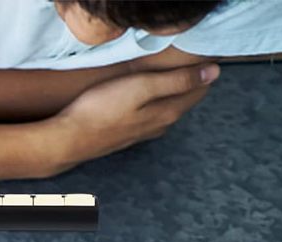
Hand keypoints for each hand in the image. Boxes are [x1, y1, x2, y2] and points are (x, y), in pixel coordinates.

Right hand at [52, 62, 219, 169]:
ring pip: (166, 113)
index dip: (204, 74)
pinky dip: (156, 109)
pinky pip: (149, 121)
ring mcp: (140, 135)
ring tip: (176, 84)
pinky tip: (149, 106)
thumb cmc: (101, 110)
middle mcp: (157, 127)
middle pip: (183, 104)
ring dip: (173, 99)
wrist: (68, 140)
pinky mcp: (124, 137)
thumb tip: (213, 74)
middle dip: (192, 87)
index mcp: (166, 113)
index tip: (206, 60)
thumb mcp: (142, 87)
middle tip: (195, 69)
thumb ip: (177, 80)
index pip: (197, 91)